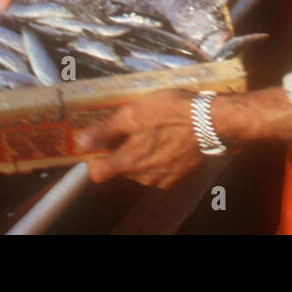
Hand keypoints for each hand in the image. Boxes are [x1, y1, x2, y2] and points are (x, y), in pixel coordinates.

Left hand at [75, 90, 205, 187]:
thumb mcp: (132, 113)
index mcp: (129, 162)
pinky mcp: (179, 176)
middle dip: (121, 150)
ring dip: (141, 152)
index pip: (98, 173)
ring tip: (153, 129)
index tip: (100, 141)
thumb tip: (80, 143)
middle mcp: (144, 177)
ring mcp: (163, 179)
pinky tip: (168, 138)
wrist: (211, 122)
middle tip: (131, 126)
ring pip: (141, 168)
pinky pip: (159, 169)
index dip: (95, 157)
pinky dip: (159, 156)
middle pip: (120, 168)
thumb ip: (105, 130)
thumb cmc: (170, 113)